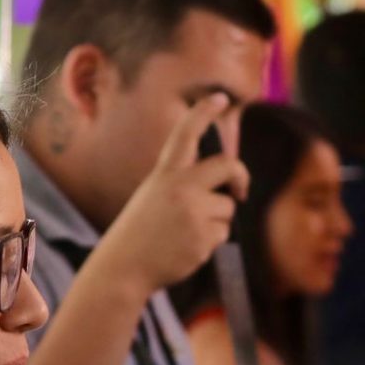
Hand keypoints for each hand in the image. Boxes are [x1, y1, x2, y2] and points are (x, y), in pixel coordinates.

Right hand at [93, 91, 249, 295]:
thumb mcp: (154, 195)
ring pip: (227, 208)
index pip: (186, 134)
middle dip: (239, 176)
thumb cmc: (141, 231)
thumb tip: (226, 183)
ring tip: (186, 232)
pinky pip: (223, 234)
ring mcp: (193, 212)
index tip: (220, 98)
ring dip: (216, 221)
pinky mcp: (202, 238)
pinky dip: (210, 242)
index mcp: (165, 173)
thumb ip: (184, 183)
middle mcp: (181, 187)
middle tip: (239, 190)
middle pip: (228, 166)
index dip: (204, 113)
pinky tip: (186, 247)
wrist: (124, 266)